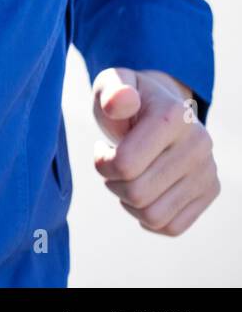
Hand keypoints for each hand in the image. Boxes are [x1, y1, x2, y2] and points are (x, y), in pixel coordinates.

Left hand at [92, 67, 218, 235]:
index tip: (103, 148)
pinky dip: (147, 217)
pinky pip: (171, 226)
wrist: (159, 108)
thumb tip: (122, 100)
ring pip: (153, 216)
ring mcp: (208, 170)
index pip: (124, 165)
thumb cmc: (126, 101)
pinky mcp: (210, 190)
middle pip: (137, 193)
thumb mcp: (111, 85)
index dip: (101, 163)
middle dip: (112, 182)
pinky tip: (143, 192)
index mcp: (173, 116)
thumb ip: (111, 91)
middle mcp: (199, 144)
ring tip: (128, 176)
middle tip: (113, 164)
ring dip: (127, 201)